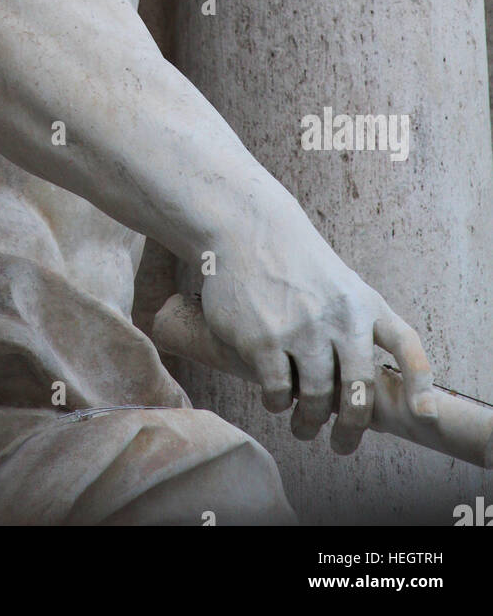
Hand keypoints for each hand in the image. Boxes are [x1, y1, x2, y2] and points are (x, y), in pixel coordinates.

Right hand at [201, 194, 436, 453]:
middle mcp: (339, 318)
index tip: (423, 414)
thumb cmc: (297, 263)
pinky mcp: (264, 340)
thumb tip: (360, 390)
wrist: (249, 229)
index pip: (405, 345)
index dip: (418, 384)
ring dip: (309, 422)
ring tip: (302, 426)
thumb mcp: (342, 284)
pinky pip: (279, 392)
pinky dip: (278, 402)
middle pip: (358, 393)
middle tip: (340, 443)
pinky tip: (274, 398)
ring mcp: (301, 329)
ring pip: (317, 399)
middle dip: (350, 429)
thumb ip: (358, 327)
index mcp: (364, 304)